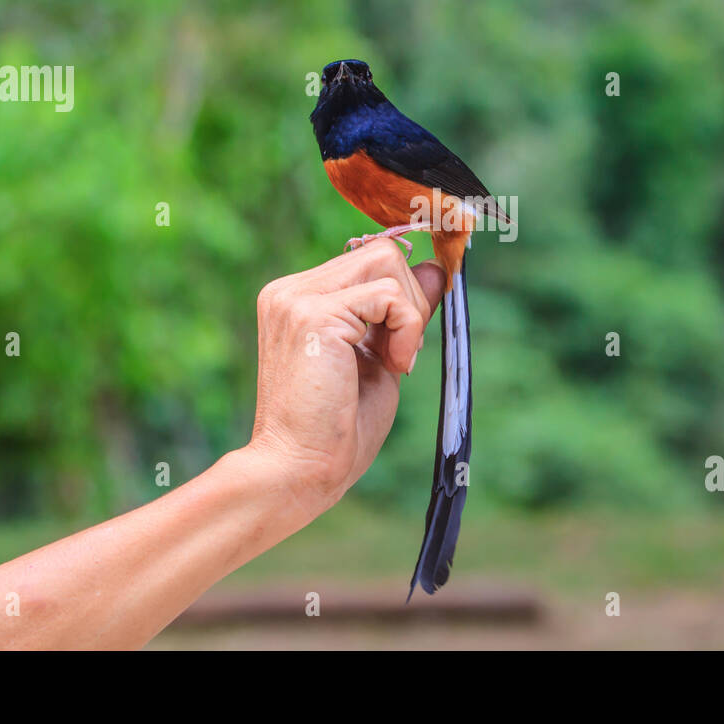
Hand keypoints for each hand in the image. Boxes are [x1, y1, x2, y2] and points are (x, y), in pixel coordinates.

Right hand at [248, 239, 446, 516]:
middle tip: (401, 357)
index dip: (402, 296)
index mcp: (297, 298)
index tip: (404, 345)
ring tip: (395, 362)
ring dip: (410, 313)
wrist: (298, 470)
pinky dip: (408, 328)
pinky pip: (389, 294)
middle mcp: (289, 291)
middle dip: (411, 301)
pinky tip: (394, 366)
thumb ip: (400, 312)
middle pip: (382, 252)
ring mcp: (296, 298)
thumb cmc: (336, 428)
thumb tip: (434, 267)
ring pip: (387, 261)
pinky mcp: (314, 314)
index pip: (368, 260)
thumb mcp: (379, 357)